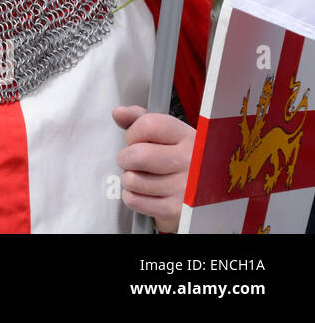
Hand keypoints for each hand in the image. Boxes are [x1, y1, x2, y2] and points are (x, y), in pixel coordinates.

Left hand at [112, 105, 195, 232]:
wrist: (205, 192)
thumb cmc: (181, 157)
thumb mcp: (169, 133)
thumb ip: (141, 118)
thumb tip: (118, 113)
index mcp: (189, 137)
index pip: (149, 125)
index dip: (133, 132)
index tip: (136, 139)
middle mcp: (192, 162)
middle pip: (138, 155)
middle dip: (125, 158)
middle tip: (131, 160)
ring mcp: (186, 188)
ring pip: (133, 180)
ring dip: (128, 178)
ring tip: (140, 176)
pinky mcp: (177, 210)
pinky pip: (135, 201)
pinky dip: (131, 196)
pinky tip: (143, 191)